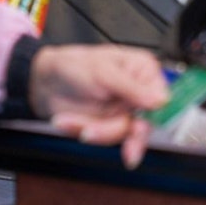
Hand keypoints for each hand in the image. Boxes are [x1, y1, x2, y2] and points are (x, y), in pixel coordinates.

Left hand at [29, 45, 167, 168]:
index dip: (154, 114)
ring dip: (94, 131)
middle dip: (118, 131)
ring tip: (71, 121)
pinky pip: (104, 139)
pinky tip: (67, 122)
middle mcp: (136, 94)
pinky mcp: (108, 126)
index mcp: (142, 71)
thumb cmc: (73, 66)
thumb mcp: (102, 71)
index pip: (162, 97)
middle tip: (102, 137)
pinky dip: (83, 132)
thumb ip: (131, 87)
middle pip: (145, 123)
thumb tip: (160, 99)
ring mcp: (123, 112)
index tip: (140, 125)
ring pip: (122, 135)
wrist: (43, 83)